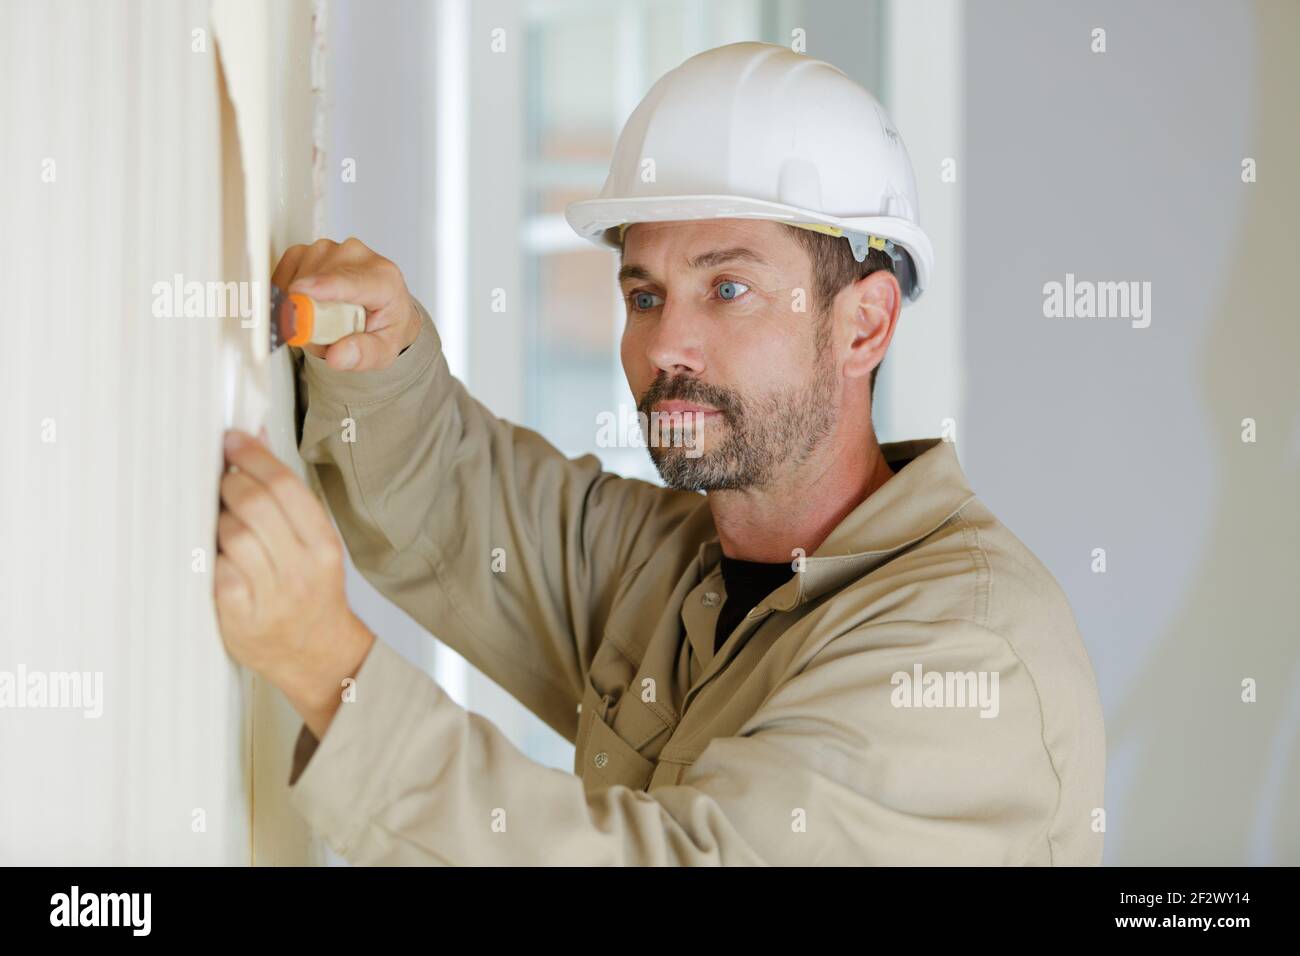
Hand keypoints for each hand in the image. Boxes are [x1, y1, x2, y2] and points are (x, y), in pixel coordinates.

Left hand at [214, 428, 374, 737]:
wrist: (317, 654)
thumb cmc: (312, 592)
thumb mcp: (313, 542)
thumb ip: (286, 493)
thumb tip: (256, 440)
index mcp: (323, 544)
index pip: (284, 485)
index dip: (252, 456)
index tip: (232, 441)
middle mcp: (302, 567)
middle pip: (254, 504)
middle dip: (230, 485)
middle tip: (224, 486)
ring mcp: (271, 593)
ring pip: (232, 534)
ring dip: (219, 522)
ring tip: (225, 528)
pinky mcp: (240, 615)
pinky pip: (217, 569)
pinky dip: (212, 557)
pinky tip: (220, 558)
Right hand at [272, 237, 420, 370]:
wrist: (385, 309)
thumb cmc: (385, 326)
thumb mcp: (385, 350)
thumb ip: (366, 354)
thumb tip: (339, 355)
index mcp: (383, 278)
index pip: (349, 281)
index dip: (322, 287)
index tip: (299, 293)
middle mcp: (358, 256)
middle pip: (317, 282)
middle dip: (311, 316)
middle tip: (326, 336)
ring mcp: (332, 249)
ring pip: (298, 277)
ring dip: (301, 306)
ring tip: (322, 319)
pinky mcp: (310, 250)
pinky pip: (286, 272)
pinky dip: (289, 295)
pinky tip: (308, 305)